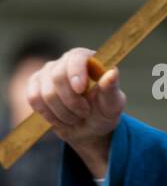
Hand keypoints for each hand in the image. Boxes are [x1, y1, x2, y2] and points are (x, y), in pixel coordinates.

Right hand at [27, 48, 125, 177]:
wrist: (89, 128)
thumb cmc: (104, 112)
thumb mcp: (113, 104)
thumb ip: (111, 89)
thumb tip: (112, 72)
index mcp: (88, 60)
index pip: (76, 57)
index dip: (76, 72)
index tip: (80, 89)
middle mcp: (65, 62)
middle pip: (58, 77)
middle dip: (72, 102)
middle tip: (85, 112)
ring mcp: (47, 73)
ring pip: (46, 93)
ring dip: (63, 112)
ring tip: (76, 117)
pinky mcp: (34, 86)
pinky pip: (34, 99)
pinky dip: (49, 115)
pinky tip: (61, 119)